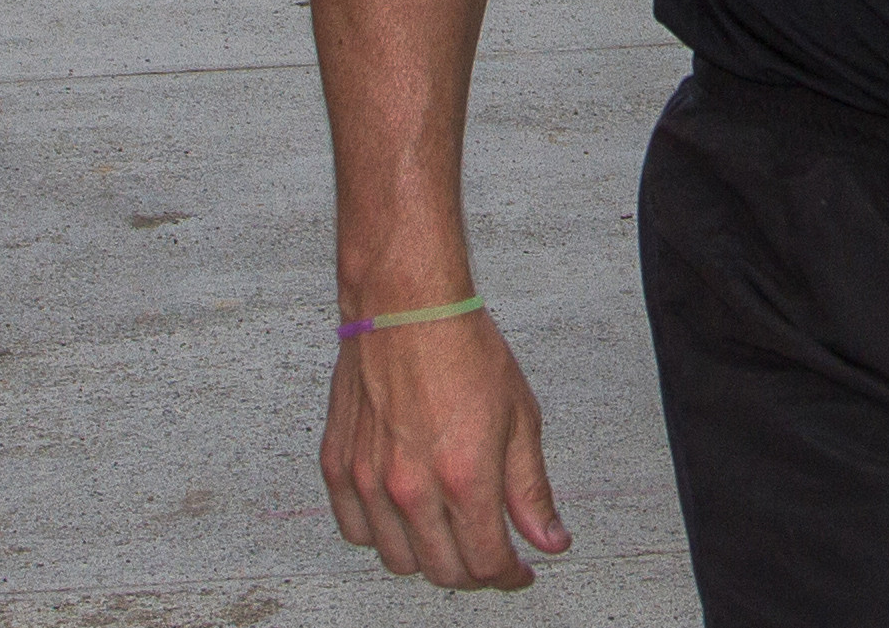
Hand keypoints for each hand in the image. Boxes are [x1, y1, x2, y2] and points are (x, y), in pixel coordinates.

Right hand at [320, 312, 570, 589]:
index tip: (521, 572)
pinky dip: (382, 537)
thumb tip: (550, 541)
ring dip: (429, 558)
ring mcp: (369, 482)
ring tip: (452, 534)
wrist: (408, 310)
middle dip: (475, 572)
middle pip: (443, 571)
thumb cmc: (468, 353)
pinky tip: (406, 517)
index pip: (486, 563)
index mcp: (465, 477)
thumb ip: (531, 489)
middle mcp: (412, 488)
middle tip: (493, 555)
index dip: (509, 577)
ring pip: (397, 560)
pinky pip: (356, 531)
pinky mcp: (337, 468)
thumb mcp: (521, 419)